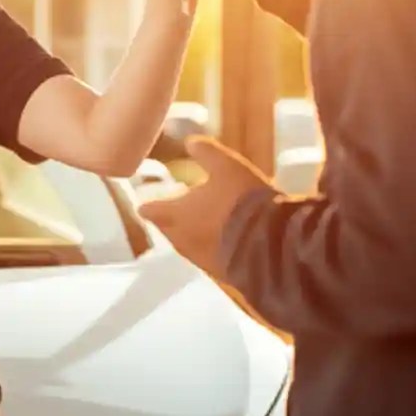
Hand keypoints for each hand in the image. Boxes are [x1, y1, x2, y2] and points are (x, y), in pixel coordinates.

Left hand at [138, 136, 278, 279]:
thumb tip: (189, 141)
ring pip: (188, 246)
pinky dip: (211, 248)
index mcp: (175, 214)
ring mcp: (201, 261)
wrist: (270, 245)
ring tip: (203, 223)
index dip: (148, 205)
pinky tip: (225, 240)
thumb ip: (205, 152)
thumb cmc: (242, 200)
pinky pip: (209, 258)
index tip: (145, 204)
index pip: (150, 210)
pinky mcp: (221, 274)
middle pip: (168, 231)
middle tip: (177, 210)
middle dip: (170, 220)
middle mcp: (182, 240)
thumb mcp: (226, 165)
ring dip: (192, 234)